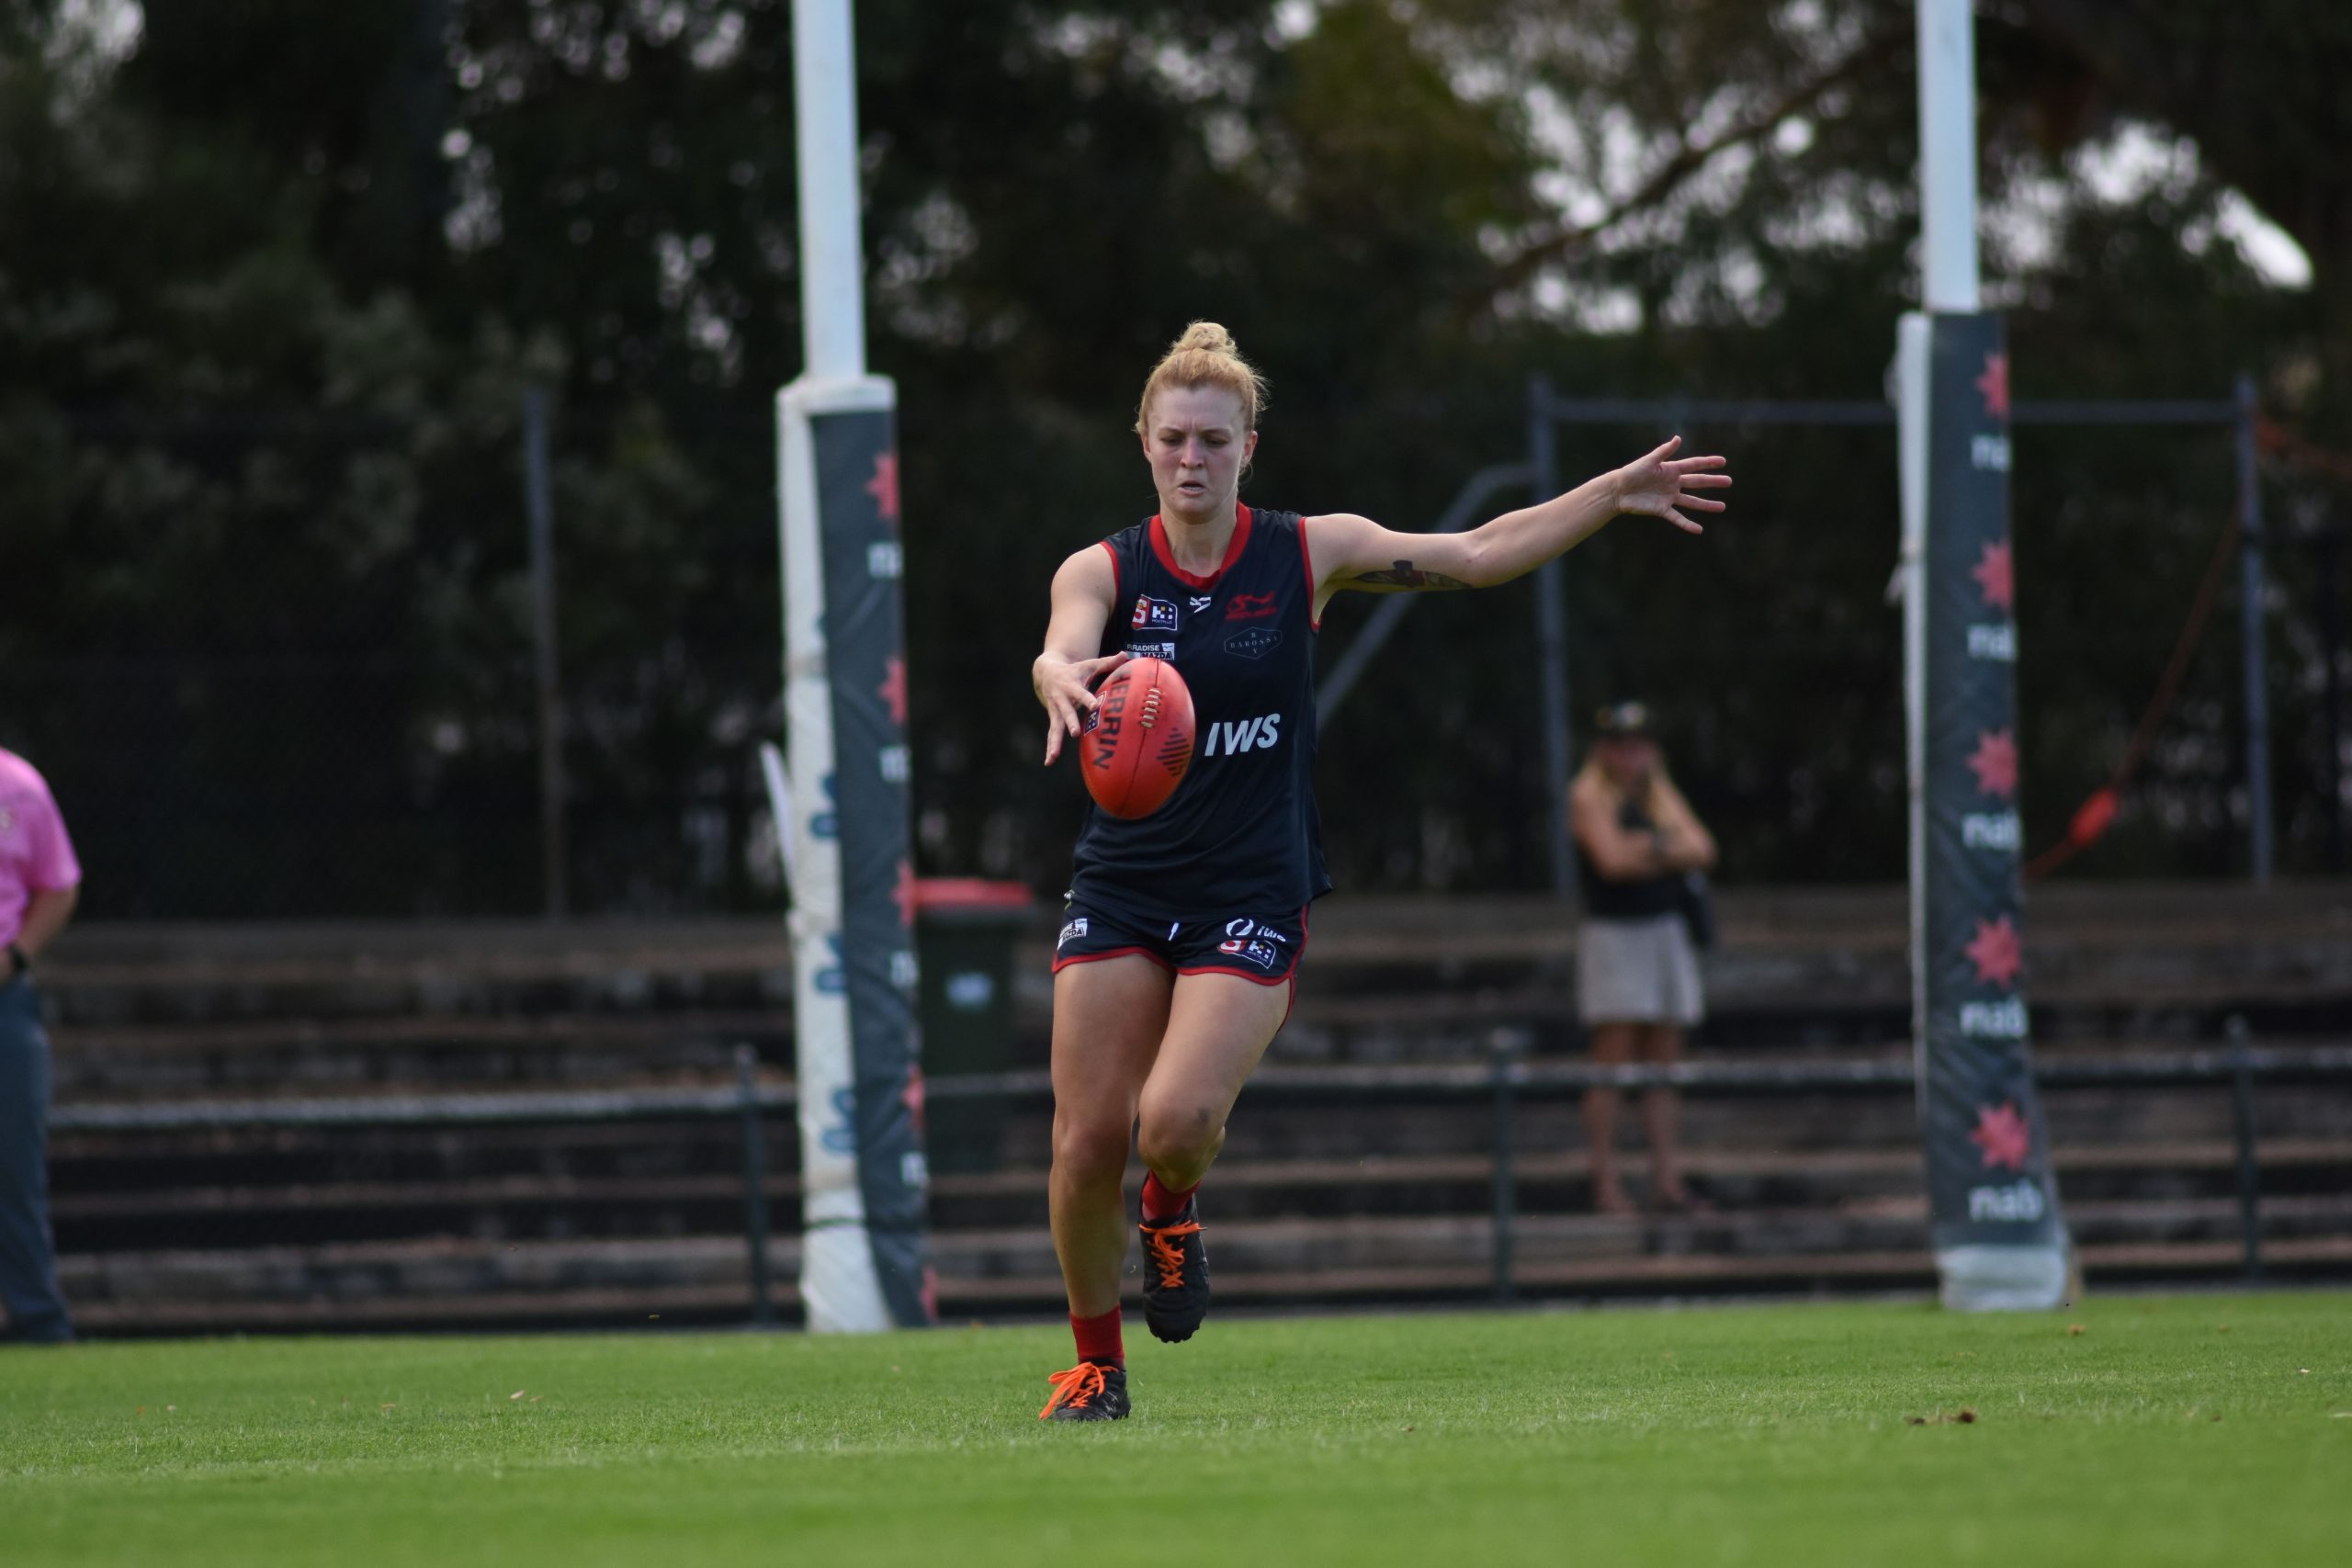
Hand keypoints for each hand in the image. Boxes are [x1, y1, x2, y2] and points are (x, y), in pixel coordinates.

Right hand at [1035, 650, 1131, 763]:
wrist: (1046, 672)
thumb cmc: (1075, 670)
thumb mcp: (1089, 665)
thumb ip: (1108, 662)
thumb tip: (1127, 655)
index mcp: (1072, 686)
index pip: (1081, 693)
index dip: (1088, 699)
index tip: (1095, 706)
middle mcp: (1062, 700)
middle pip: (1067, 712)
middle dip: (1070, 722)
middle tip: (1075, 732)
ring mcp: (1056, 711)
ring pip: (1055, 727)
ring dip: (1055, 742)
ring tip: (1053, 756)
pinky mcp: (1053, 719)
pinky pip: (1052, 734)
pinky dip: (1050, 748)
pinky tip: (1049, 762)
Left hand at [1612, 436, 1729, 534]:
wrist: (1618, 490)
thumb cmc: (1631, 472)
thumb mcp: (1648, 461)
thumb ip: (1663, 451)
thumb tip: (1678, 438)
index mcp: (1671, 469)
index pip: (1694, 465)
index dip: (1708, 463)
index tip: (1723, 461)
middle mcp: (1673, 483)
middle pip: (1697, 482)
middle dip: (1713, 482)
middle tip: (1729, 481)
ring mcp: (1669, 497)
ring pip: (1692, 502)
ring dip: (1707, 505)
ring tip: (1722, 507)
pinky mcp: (1662, 510)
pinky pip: (1678, 518)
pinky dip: (1687, 524)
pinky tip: (1699, 529)